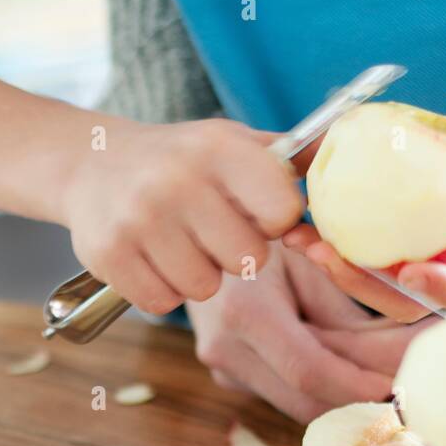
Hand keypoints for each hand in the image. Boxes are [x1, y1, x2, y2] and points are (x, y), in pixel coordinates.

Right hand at [62, 118, 304, 314]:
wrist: (92, 162)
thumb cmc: (183, 162)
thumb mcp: (234, 144)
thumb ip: (292, 157)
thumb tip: (353, 148)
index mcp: (220, 147)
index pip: (282, 213)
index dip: (272, 222)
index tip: (252, 211)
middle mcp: (179, 179)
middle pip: (247, 260)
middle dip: (236, 254)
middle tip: (211, 231)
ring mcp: (139, 218)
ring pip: (205, 287)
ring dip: (198, 275)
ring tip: (180, 243)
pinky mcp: (111, 253)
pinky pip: (163, 302)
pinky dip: (162, 289)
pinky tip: (152, 258)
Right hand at [187, 240, 423, 421]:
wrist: (197, 234)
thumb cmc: (263, 230)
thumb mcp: (310, 256)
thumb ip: (349, 312)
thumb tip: (402, 355)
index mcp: (243, 313)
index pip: (308, 371)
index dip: (358, 386)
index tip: (399, 388)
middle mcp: (226, 352)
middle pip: (307, 403)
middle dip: (362, 403)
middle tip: (409, 394)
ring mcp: (224, 371)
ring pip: (300, 408)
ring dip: (348, 402)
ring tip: (393, 387)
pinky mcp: (231, 377)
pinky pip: (288, 394)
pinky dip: (327, 391)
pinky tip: (361, 379)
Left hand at [286, 100, 445, 317]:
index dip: (445, 291)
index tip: (410, 270)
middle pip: (416, 302)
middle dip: (366, 286)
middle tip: (324, 254)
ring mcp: (445, 265)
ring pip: (390, 288)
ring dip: (344, 271)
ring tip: (302, 241)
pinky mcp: (424, 249)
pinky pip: (383, 258)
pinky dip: (348, 245)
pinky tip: (310, 223)